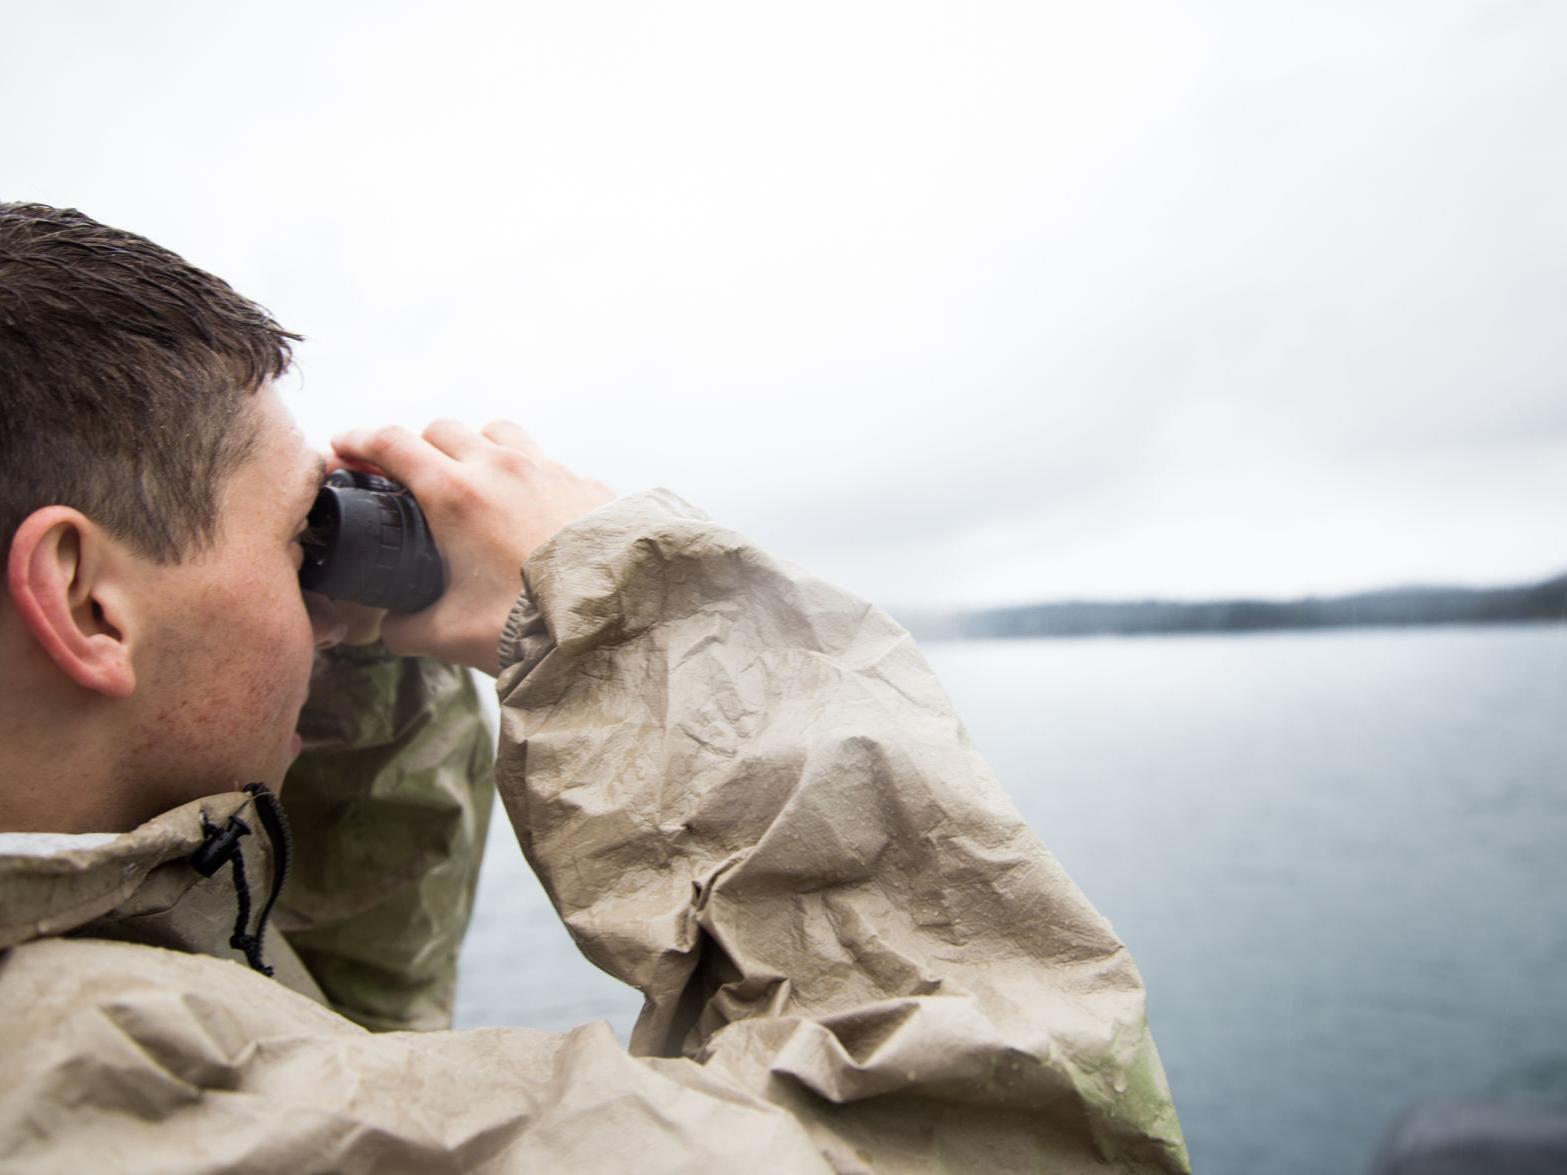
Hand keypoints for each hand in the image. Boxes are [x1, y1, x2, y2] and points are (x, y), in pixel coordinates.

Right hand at [329, 420, 613, 673]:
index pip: (392, 443)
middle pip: (441, 429)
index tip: (344, 447)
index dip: (359, 439)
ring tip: (469, 477)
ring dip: (475, 446)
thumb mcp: (449, 634)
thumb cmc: (529, 625)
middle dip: (415, 445)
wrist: (609, 624)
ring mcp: (548, 470)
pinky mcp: (586, 484)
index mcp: (456, 494)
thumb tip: (392, 627)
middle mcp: (501, 468)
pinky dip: (527, 473)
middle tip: (404, 475)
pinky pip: (546, 461)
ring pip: (498, 432)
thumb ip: (406, 627)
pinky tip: (528, 506)